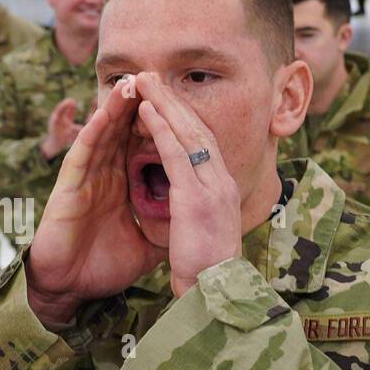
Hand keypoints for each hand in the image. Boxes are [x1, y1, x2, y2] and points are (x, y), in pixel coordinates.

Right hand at [25, 81, 165, 326]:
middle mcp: (102, 177)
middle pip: (122, 132)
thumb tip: (195, 222)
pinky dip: (92, 134)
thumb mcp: (146, 246)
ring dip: (114, 109)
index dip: (157, 124)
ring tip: (130, 82)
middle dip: (137, 105)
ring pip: (102, 137)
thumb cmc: (101, 268)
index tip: (177, 101)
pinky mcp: (67, 190)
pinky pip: (81, 156)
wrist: (71, 290)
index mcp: (120, 186)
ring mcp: (84, 181)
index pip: (141, 146)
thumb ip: (165, 227)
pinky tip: (104, 115)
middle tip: (153, 75)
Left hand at [133, 72, 242, 297]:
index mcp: (224, 190)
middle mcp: (222, 182)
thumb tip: (185, 200)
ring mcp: (213, 188)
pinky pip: (176, 153)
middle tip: (154, 74)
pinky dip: (162, 128)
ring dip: (166, 102)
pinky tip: (146, 109)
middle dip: (175, 100)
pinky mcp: (196, 198)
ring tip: (145, 79)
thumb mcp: (204, 231)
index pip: (204, 143)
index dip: (184, 118)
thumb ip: (196, 209)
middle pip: (199, 129)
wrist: (215, 295)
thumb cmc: (206, 272)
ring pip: (188, 133)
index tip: (165, 98)